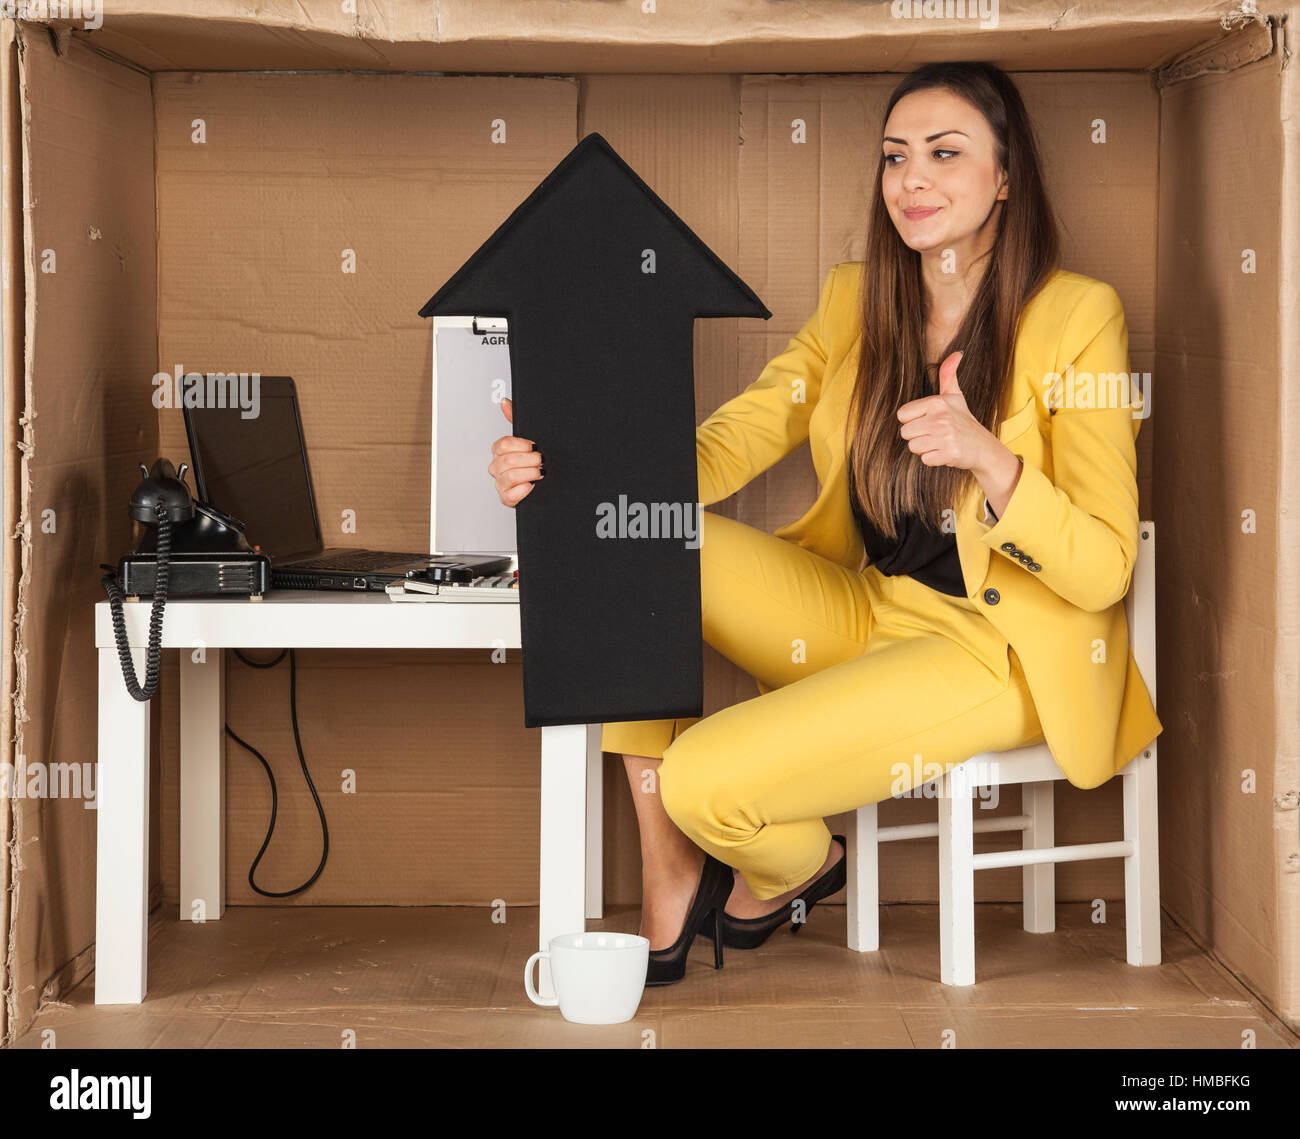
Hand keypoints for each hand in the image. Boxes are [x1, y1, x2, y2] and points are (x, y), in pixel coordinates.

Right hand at [489, 397, 543, 506]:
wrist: (544, 483)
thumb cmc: (532, 460)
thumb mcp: (525, 439)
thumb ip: (513, 419)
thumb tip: (505, 402)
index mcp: (499, 451)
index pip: (503, 445)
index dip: (521, 445)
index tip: (533, 446)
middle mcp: (496, 467)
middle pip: (507, 461)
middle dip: (529, 460)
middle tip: (540, 460)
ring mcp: (500, 484)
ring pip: (510, 476)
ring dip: (530, 474)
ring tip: (540, 473)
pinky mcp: (506, 499)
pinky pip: (511, 495)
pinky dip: (524, 490)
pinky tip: (533, 486)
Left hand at [896, 351, 995, 470]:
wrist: (983, 446)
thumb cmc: (964, 421)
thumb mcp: (955, 396)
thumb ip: (948, 374)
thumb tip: (957, 353)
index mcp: (937, 402)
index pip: (902, 415)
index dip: (912, 420)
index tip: (927, 420)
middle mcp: (940, 418)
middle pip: (905, 433)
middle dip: (917, 435)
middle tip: (934, 433)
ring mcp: (944, 437)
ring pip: (913, 447)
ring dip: (924, 447)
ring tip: (939, 442)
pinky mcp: (948, 454)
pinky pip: (924, 459)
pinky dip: (933, 458)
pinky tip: (944, 451)